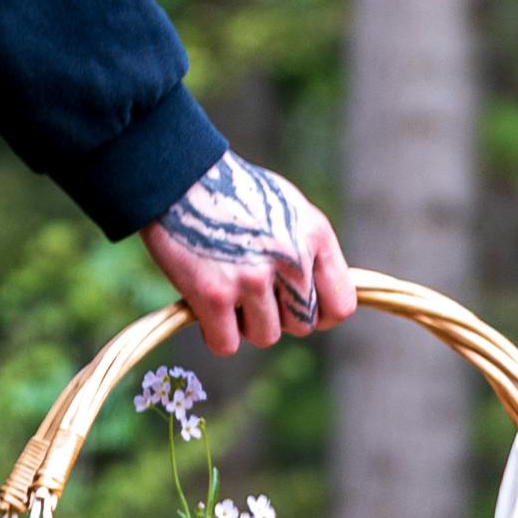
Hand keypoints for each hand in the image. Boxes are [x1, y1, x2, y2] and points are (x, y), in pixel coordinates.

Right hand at [140, 153, 349, 361]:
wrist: (177, 173)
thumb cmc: (232, 190)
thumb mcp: (288, 207)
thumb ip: (308, 249)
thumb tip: (316, 294)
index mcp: (314, 234)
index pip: (340, 305)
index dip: (319, 315)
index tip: (298, 309)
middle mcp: (291, 258)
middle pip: (301, 325)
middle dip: (277, 316)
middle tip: (251, 293)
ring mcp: (252, 278)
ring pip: (265, 337)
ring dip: (245, 324)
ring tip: (226, 291)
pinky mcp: (213, 295)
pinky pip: (226, 344)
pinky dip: (215, 334)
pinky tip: (205, 307)